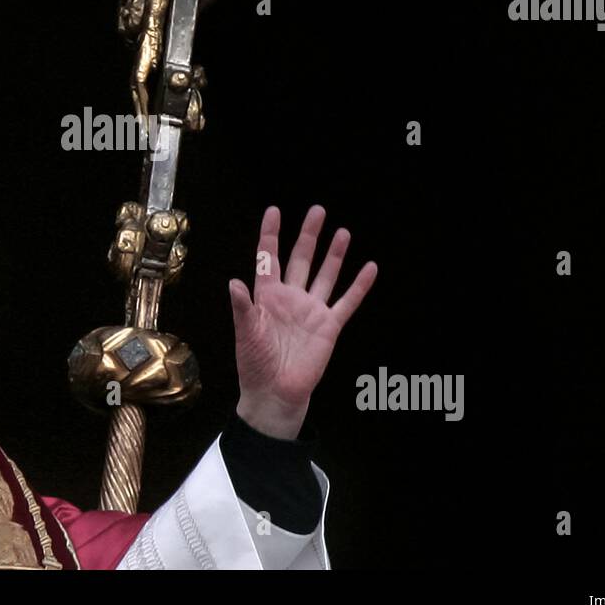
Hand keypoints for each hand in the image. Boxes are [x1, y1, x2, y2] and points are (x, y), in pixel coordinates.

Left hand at [229, 205, 377, 438]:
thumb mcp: (245, 334)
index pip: (268, 258)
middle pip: (301, 259)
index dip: (271, 235)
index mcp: (266, 296)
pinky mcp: (329, 326)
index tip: (274, 210)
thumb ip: (242, 308)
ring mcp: (311, 310)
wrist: (275, 393)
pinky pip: (347, 302)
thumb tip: (234, 282)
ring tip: (342, 232)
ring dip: (334, 254)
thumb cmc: (254, 364)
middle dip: (309, 235)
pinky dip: (359, 286)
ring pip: (325, 275)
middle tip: (318, 210)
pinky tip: (369, 268)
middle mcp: (290, 297)